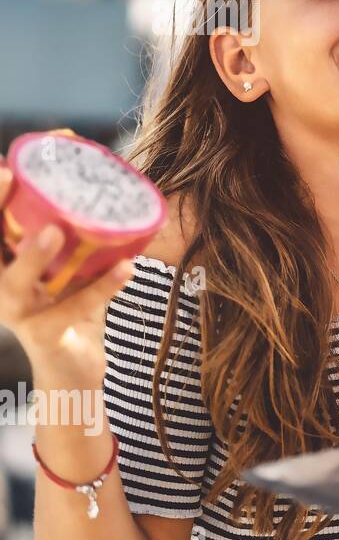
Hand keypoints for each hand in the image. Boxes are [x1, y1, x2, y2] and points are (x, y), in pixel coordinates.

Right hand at [0, 157, 133, 390]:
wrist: (76, 373)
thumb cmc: (72, 310)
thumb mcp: (68, 271)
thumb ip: (78, 239)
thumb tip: (107, 187)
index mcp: (3, 270)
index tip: (3, 166)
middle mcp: (0, 290)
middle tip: (11, 176)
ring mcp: (19, 315)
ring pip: (16, 284)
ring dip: (35, 255)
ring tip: (55, 229)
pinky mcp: (47, 336)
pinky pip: (74, 310)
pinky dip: (102, 288)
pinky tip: (126, 267)